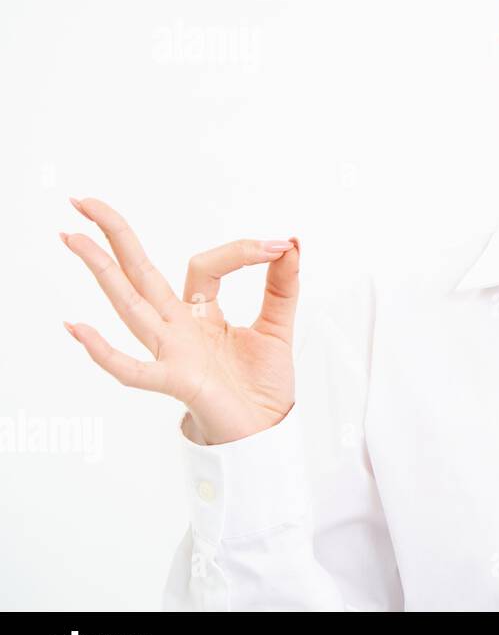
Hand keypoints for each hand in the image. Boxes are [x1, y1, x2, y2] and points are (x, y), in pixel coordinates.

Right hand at [60, 197, 300, 444]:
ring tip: (72, 238)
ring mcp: (171, 353)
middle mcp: (178, 328)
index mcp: (201, 313)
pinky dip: (106, 351)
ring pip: (131, 307)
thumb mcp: (279, 326)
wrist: (266, 433)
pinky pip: (133, 369)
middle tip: (84, 202)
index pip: (205, 265)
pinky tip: (78, 329)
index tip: (279, 244)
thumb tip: (290, 241)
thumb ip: (283, 286)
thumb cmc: (261, 385)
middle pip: (140, 274)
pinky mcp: (176, 381)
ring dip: (102, 273)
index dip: (240, 250)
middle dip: (115, 237)